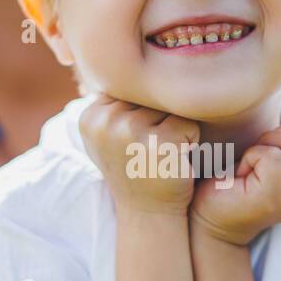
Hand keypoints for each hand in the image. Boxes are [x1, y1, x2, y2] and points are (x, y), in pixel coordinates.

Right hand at [79, 94, 200, 215]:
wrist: (148, 215)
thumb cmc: (134, 170)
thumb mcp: (110, 136)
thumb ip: (112, 103)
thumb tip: (125, 65)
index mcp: (90, 116)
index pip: (130, 88)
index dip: (141, 112)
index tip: (134, 143)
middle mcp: (105, 122)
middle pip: (150, 95)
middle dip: (158, 118)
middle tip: (150, 150)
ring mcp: (131, 132)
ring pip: (169, 107)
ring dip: (174, 128)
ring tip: (162, 154)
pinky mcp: (160, 143)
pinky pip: (188, 123)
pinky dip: (190, 140)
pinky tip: (175, 161)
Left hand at [190, 126, 280, 245]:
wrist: (208, 220)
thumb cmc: (236, 185)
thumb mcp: (273, 164)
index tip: (270, 153)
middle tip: (257, 155)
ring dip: (268, 143)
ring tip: (251, 163)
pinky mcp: (272, 198)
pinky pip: (272, 156)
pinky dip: (252, 155)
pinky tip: (241, 172)